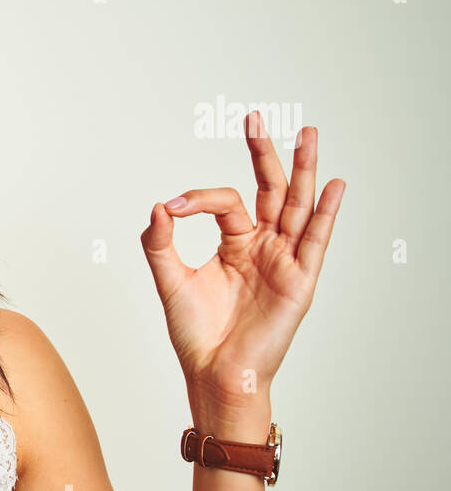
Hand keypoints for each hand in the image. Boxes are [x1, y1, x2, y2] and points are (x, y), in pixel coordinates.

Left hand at [140, 111, 344, 409]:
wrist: (214, 373)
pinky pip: (315, 241)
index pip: (226, 202)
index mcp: (235, 244)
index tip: (173, 209)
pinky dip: (325, 212)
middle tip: (255, 117)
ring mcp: (284, 260)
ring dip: (302, 170)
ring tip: (307, 133)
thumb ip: (159, 244)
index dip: (198, 199)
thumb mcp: (170, 281)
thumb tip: (158, 206)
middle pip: (270, 190)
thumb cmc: (196, 334)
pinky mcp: (299, 280)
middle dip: (265, 154)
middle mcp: (263, 246)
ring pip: (296, 205)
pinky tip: (333, 185)